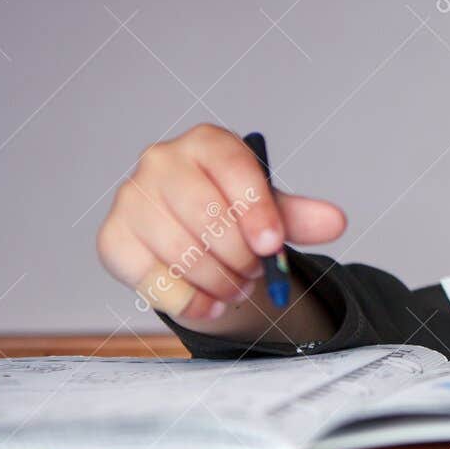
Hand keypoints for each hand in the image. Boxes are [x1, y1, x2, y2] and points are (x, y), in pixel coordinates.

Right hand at [95, 123, 346, 324]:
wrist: (189, 232)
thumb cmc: (231, 211)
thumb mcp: (268, 209)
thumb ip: (298, 215)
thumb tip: (335, 222)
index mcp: (206, 143)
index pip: (231, 167)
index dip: (255, 209)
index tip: (273, 246)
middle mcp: (161, 161)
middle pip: (204, 213)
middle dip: (239, 253)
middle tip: (257, 272)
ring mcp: (131, 198)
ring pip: (180, 250)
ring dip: (219, 280)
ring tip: (238, 288)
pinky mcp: (114, 239)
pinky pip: (151, 279)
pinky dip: (189, 301)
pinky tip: (212, 305)